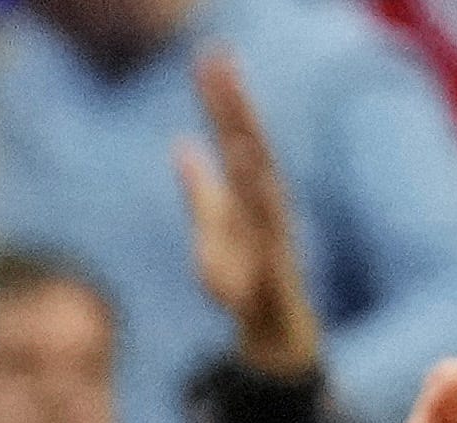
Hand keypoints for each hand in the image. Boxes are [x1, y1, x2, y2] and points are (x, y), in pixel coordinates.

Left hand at [173, 47, 319, 377]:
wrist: (272, 331)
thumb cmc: (246, 279)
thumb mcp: (212, 230)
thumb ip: (199, 189)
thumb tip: (181, 144)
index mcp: (251, 192)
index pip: (234, 136)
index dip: (222, 98)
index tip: (210, 56)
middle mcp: (267, 205)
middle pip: (252, 149)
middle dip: (238, 109)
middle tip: (223, 67)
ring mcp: (274, 237)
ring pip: (264, 192)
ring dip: (253, 165)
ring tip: (239, 136)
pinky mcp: (275, 273)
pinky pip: (267, 245)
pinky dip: (260, 227)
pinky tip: (253, 221)